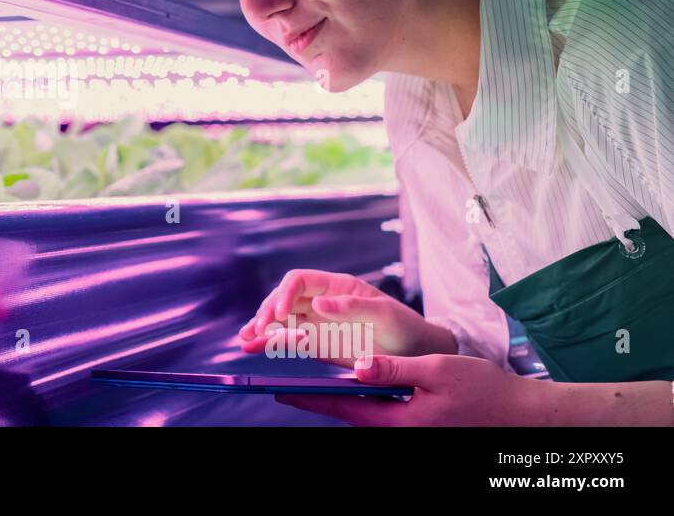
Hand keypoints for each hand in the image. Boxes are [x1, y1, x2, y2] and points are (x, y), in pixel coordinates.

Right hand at [239, 269, 455, 366]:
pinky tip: (253, 347)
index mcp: (336, 286)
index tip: (280, 312)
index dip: (284, 293)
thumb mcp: (385, 314)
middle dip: (267, 312)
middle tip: (258, 329)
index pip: (299, 281)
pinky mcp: (316, 344)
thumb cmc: (404, 327)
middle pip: (283, 299)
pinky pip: (288, 341)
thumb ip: (353, 307)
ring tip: (246, 339)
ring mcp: (316, 323)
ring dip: (261, 327)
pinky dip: (269, 343)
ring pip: (280, 320)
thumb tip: (320, 303)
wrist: (414, 353)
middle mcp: (321, 301)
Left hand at [275, 354, 547, 425]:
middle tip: (287, 383)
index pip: (342, 408)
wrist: (520, 416)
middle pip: (347, 414)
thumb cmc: (483, 391)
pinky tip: (356, 387)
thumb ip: (394, 370)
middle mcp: (397, 432)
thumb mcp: (437, 371)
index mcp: (397, 421)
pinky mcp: (417, 428)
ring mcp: (408, 432)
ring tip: (312, 382)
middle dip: (317, 398)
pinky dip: (362, 401)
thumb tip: (356, 367)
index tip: (279, 388)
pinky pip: (380, 415)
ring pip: (362, 415)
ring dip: (338, 399)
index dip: (309, 396)